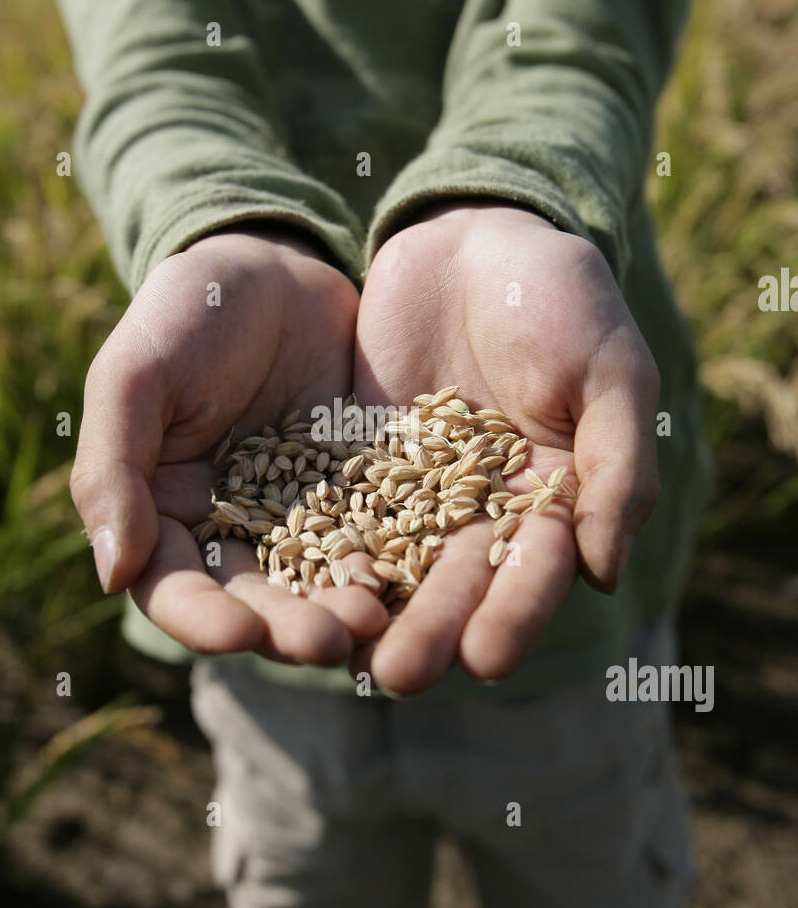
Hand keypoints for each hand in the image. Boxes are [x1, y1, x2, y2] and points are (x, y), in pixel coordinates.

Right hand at [70, 228, 387, 663]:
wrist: (273, 261)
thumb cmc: (185, 313)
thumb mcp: (135, 376)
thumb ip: (113, 469)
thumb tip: (111, 573)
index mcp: (166, 514)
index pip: (175, 589)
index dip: (203, 618)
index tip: (238, 631)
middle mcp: (234, 530)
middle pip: (256, 602)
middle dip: (287, 628)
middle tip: (327, 641)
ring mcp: (302, 516)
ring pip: (320, 584)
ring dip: (342, 611)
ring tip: (375, 620)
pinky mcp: (362, 493)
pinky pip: (379, 537)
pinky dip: (394, 563)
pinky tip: (418, 578)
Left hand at [352, 202, 659, 692]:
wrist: (475, 232)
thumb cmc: (561, 295)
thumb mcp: (608, 368)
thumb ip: (615, 467)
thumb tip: (602, 573)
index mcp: (551, 496)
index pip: (534, 571)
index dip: (513, 614)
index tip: (487, 658)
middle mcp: (481, 507)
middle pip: (455, 582)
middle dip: (430, 629)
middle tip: (397, 675)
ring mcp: (414, 488)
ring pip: (391, 560)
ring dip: (370, 608)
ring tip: (340, 652)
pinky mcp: (357, 461)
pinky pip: (337, 510)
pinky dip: (319, 546)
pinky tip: (292, 583)